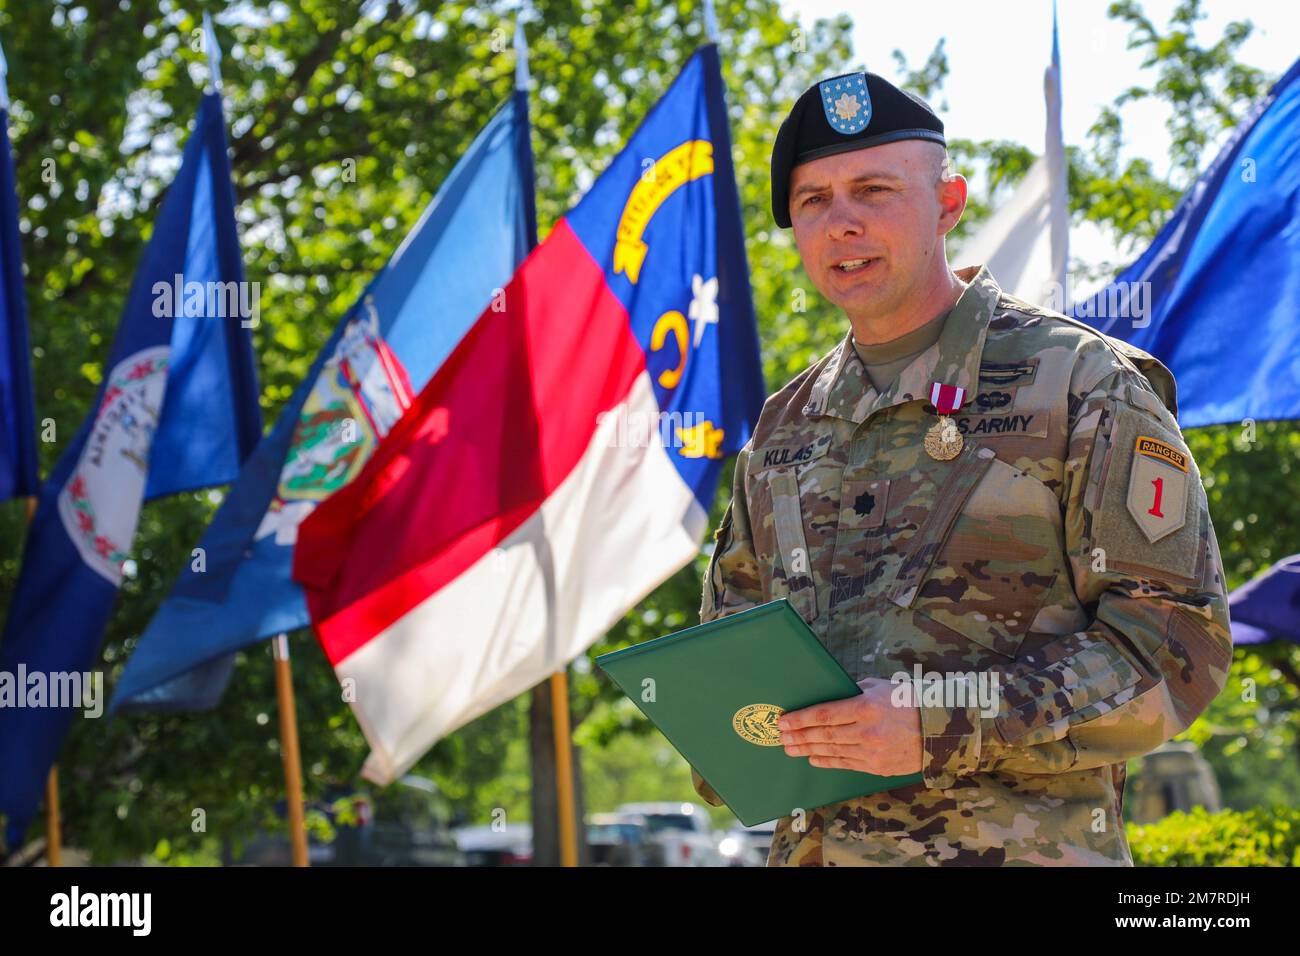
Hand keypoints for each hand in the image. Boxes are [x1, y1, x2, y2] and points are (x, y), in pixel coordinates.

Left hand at [778, 677, 922, 775]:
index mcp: (866, 707)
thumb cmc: (907, 700)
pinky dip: (828, 762)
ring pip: (832, 752)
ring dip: (808, 751)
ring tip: (791, 749)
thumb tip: (829, 695)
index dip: (800, 719)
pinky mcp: (878, 767)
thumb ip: (853, 692)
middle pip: (824, 736)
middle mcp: (867, 732)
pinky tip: (813, 759)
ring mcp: (873, 752)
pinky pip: (846, 765)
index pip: (824, 715)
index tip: (783, 721)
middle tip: (781, 738)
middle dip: (799, 737)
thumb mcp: (879, 686)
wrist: (940, 728)